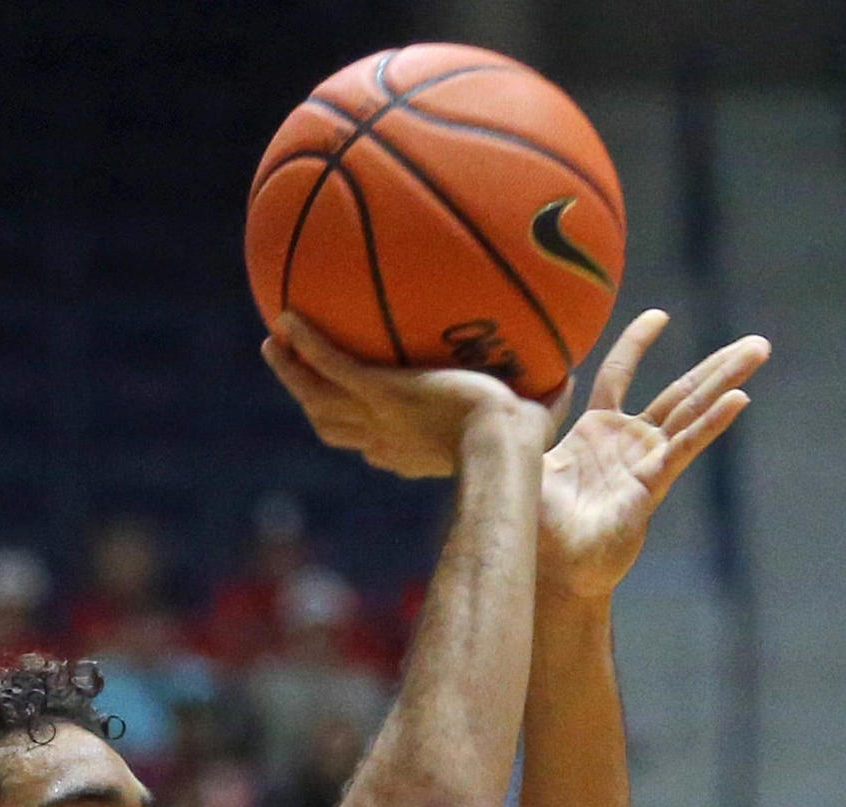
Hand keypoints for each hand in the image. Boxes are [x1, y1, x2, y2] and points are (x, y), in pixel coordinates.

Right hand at [260, 316, 544, 479]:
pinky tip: (287, 315)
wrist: (501, 445)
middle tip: (294, 372)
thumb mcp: (535, 417)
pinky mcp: (379, 390)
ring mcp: (378, 415)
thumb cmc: (524, 446)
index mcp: (414, 450)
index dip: (362, 431)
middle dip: (311, 398)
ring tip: (275, 341)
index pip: (377, 444)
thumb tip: (570, 372)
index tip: (359, 413)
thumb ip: (546, 394)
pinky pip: (331, 364)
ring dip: (293, 372)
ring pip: (318, 397)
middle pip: (333, 423)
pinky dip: (307, 344)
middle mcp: (387, 438)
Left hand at [536, 313, 769, 598]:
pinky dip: (711, 424)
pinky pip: (685, 447)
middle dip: (716, 366)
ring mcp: (645, 462)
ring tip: (758, 350)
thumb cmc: (536, 526)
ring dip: (725, 382)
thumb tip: (497, 401)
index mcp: (596, 430)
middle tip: (755, 341)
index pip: (619, 373)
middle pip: (679, 391)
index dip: (637, 343)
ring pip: (691, 411)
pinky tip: (739, 400)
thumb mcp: (524, 464)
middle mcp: (629, 442)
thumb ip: (523, 429)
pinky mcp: (652, 485)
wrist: (551, 571)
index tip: (659, 316)